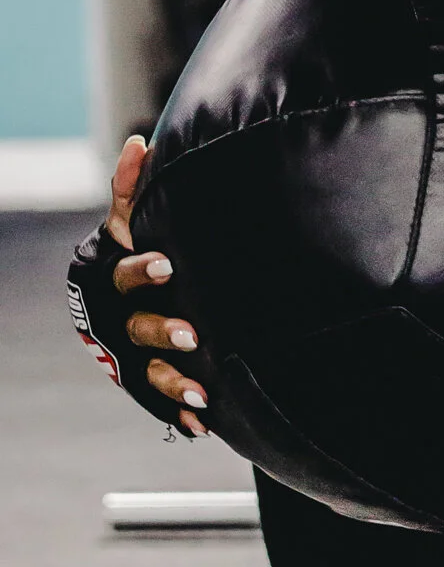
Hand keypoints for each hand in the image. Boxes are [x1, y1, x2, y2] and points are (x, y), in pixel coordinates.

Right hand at [106, 137, 209, 435]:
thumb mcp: (131, 223)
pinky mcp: (145, 380)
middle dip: (162, 329)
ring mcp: (131, 352)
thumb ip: (132, 188)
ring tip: (203, 389)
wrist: (125, 300)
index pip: (126, 273)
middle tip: (191, 334)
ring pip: (149, 368)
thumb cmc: (138, 251)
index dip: (143, 271)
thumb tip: (138, 141)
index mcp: (118, 277)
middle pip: (138, 325)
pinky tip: (203, 424)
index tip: (168, 264)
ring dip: (174, 379)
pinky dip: (181, 412)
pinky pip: (161, 401)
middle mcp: (121, 317)